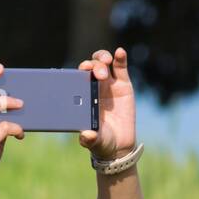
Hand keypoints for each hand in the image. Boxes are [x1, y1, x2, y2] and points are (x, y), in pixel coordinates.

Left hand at [77, 47, 135, 162]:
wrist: (118, 145)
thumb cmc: (101, 141)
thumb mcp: (94, 141)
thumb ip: (89, 139)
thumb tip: (86, 135)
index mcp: (81, 97)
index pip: (76, 79)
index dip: (76, 73)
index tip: (80, 71)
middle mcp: (92, 87)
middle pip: (89, 68)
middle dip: (91, 65)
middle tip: (98, 74)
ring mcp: (108, 84)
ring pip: (103, 63)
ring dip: (102, 58)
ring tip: (106, 62)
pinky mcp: (123, 84)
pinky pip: (120, 67)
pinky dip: (120, 58)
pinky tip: (119, 52)